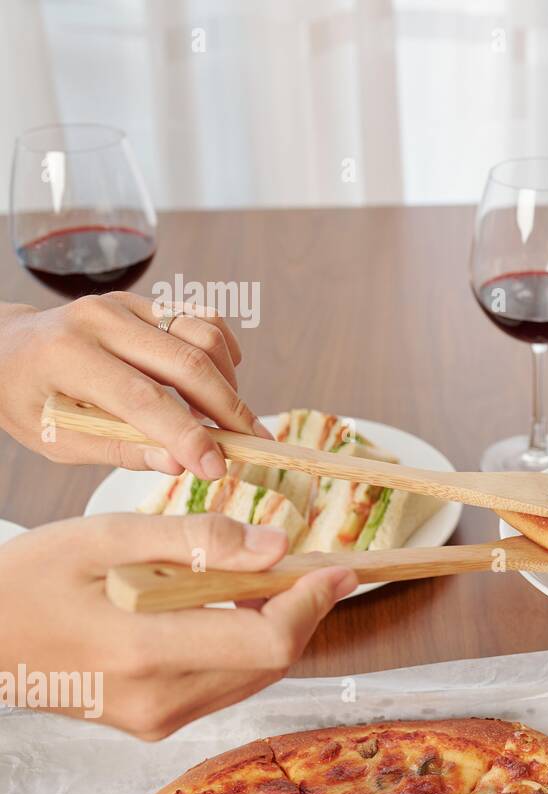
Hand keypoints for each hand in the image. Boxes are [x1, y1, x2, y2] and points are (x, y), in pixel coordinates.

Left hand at [0, 292, 268, 477]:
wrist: (4, 348)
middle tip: (251, 444)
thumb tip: (178, 464)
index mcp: (65, 355)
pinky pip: (201, 319)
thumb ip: (118, 450)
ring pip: (202, 336)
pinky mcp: (143, 301)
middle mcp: (98, 319)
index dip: (186, 435)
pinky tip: (221, 381)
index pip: (142, 398)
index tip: (216, 467)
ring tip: (229, 419)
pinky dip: (223, 352)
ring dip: (228, 382)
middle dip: (226, 409)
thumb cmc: (26, 399)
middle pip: (186, 363)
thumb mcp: (56, 439)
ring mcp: (124, 303)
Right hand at [0, 512, 356, 739]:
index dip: (313, 602)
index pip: (268, 641)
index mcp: (144, 650)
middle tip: (316, 564)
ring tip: (271, 577)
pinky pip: (227, 684)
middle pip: (272, 662)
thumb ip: (196, 540)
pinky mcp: (155, 722)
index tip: (340, 567)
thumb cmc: (33, 576)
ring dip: (279, 627)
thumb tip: (279, 546)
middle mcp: (158, 699)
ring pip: (256, 676)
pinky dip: (247, 645)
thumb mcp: (108, 536)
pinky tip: (235, 607)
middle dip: (304, 610)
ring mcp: (157, 718)